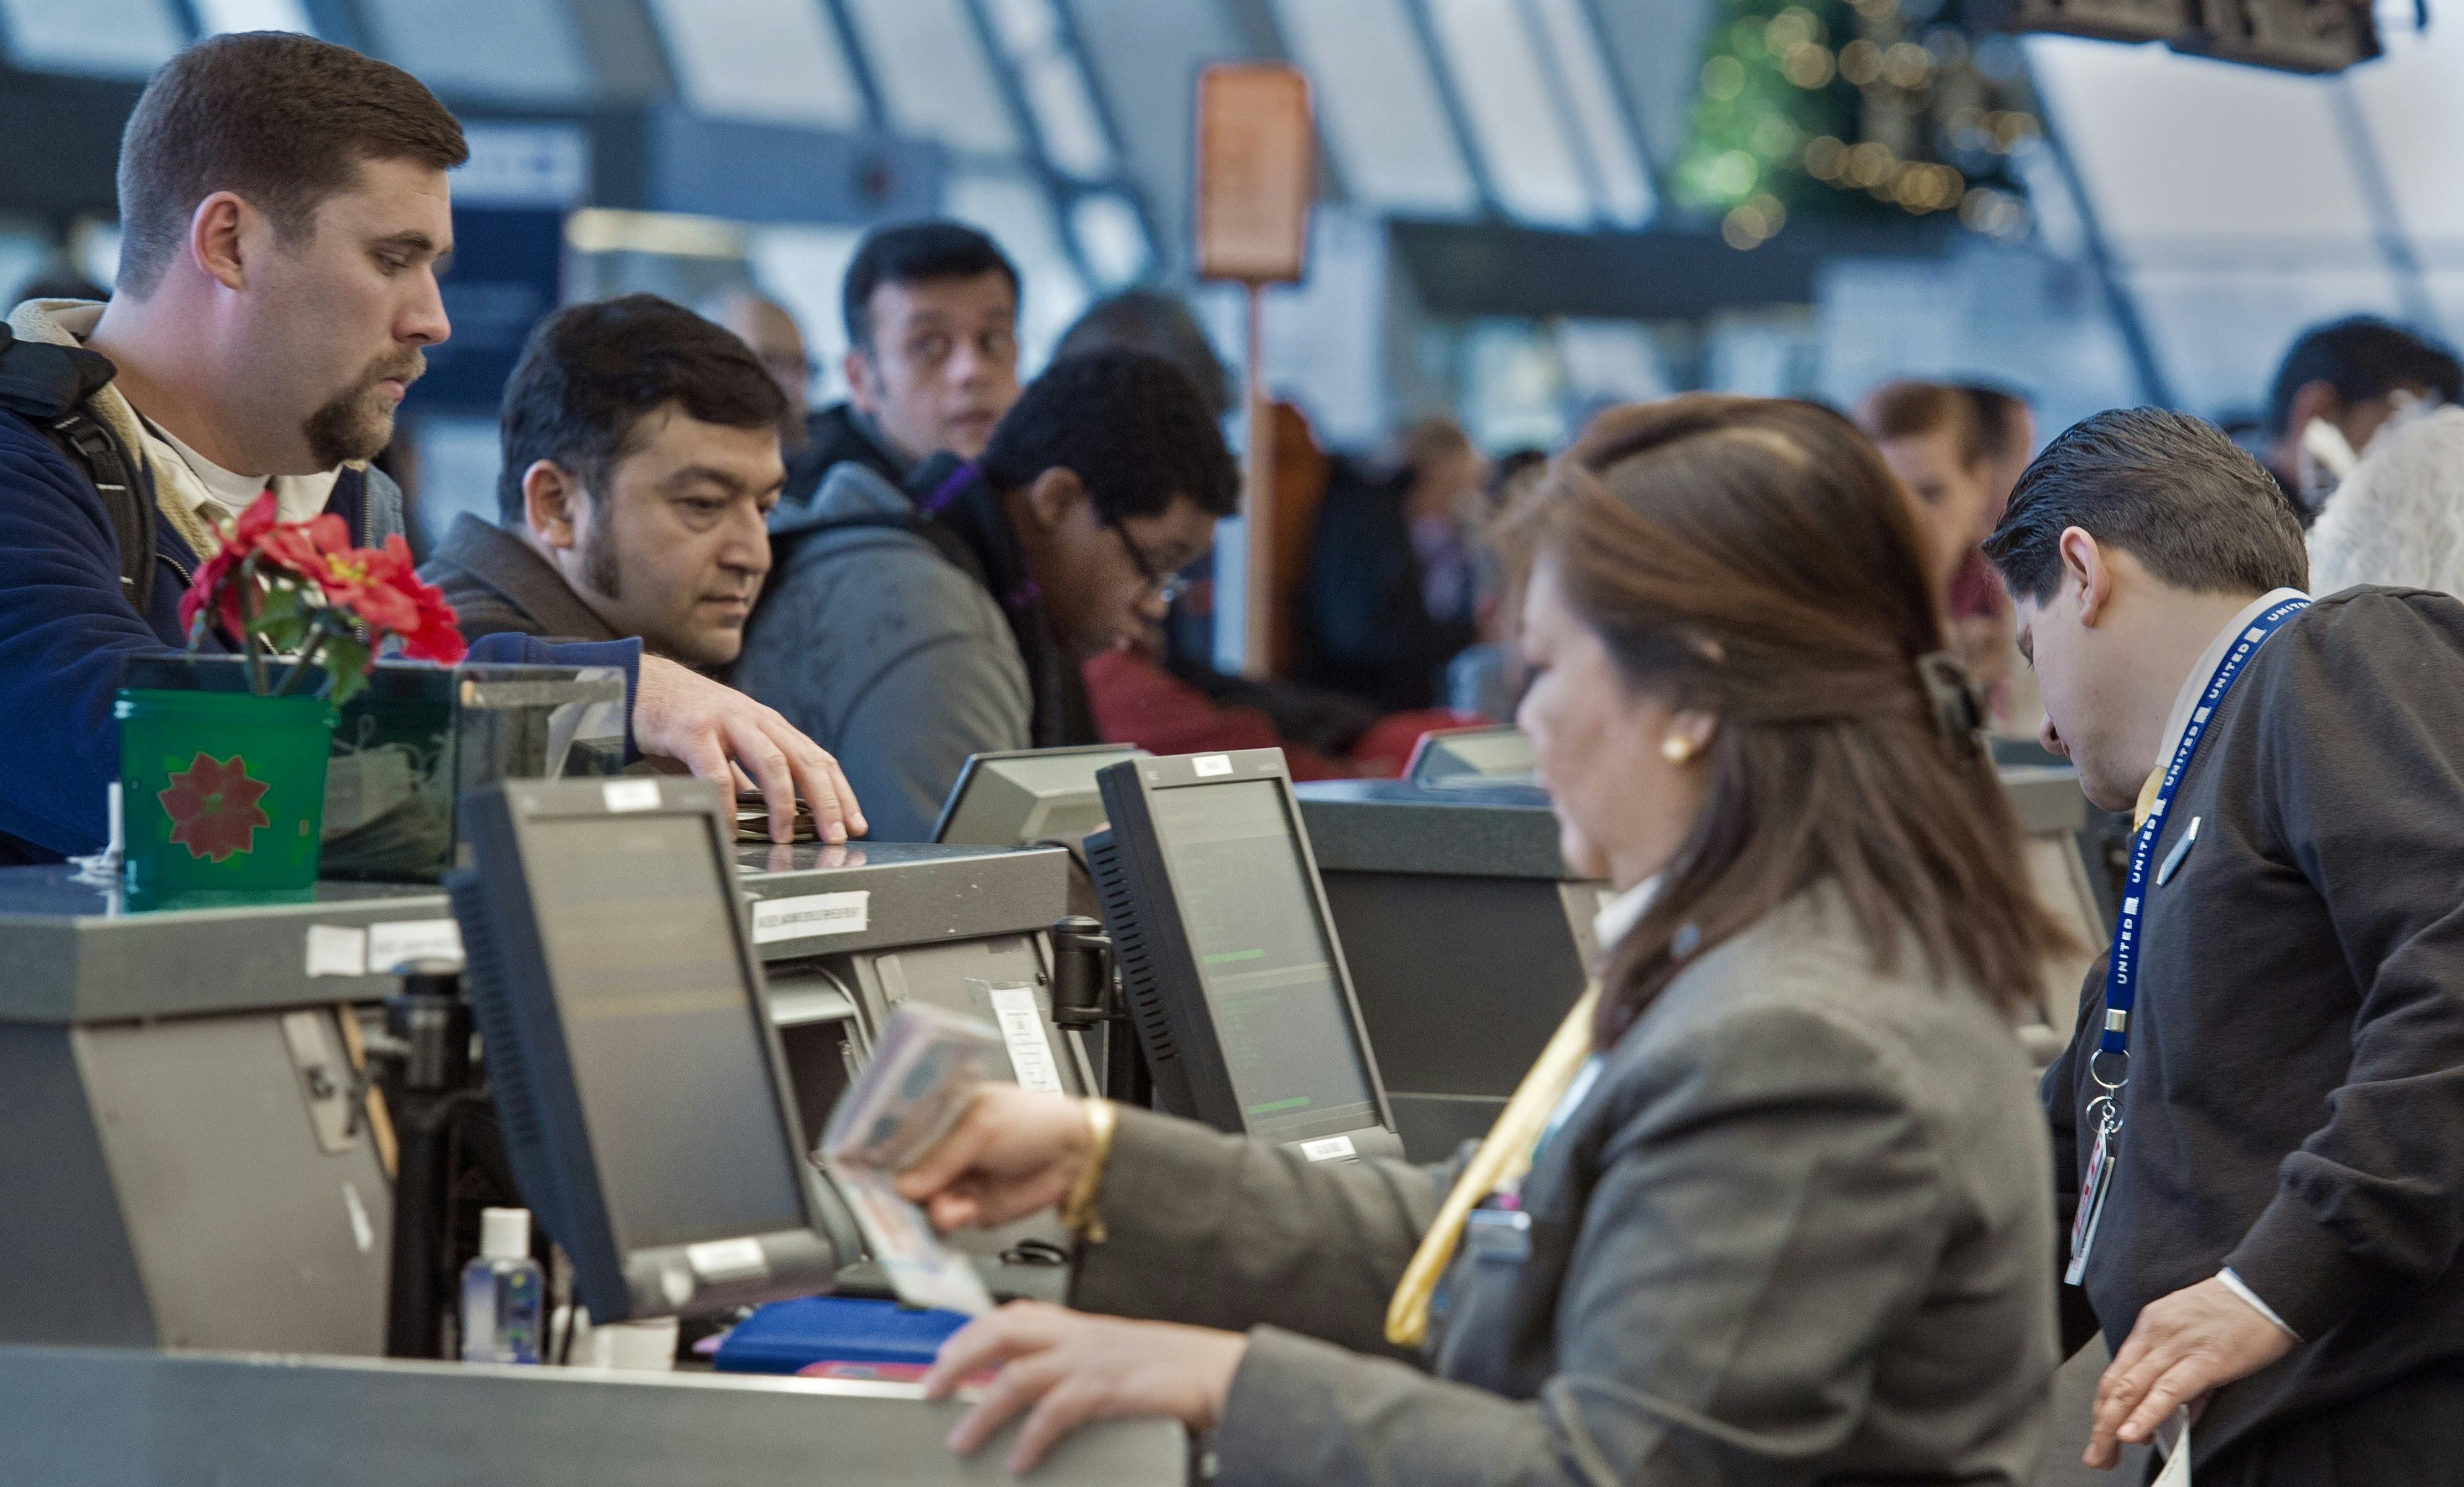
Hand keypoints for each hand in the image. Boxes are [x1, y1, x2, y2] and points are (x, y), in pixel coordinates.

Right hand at [630, 655, 864, 842]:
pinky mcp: (694, 731)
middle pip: (805, 761)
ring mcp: (727, 723)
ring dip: (784, 804)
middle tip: (835, 836)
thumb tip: (778, 816)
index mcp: (771, 726)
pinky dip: (728, 803)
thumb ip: (752, 778)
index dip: (842, 792)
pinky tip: (732, 827)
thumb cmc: (687, 721)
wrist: (641, 684)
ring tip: (787, 837)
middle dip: (827, 801)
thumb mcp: (729, 746)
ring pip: (772, 762)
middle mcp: (757, 720)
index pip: (818, 759)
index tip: (856, 823)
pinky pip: (718, 772)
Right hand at [895, 1086, 1093, 1231]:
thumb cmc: (1033, 1120)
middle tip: (892, 1200)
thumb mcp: (982, 1127)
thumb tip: (904, 1185)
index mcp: (937, 1116)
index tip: (861, 1168)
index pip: (894, 1135)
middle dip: (895, 1190)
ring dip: (928, 1207)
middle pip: (900, 1174)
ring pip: (920, 1203)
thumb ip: (942, 1157)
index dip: (876, 1152)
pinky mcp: (969, 1208)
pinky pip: (944, 1220)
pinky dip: (949, 1219)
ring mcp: (953, 1180)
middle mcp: (939, 1150)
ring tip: (947, 1204)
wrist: (1075, 1153)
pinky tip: (963, 1210)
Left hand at [925, 1301, 1246, 1473]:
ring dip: (983, 1410)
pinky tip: (1019, 1460)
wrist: (1228, 1372)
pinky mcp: (1113, 1387)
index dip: (971, 1332)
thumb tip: (1037, 1396)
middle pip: (1002, 1331)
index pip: (1015, 1314)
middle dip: (959, 1358)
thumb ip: (1080, 1368)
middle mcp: (1084, 1335)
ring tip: (961, 1439)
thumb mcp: (1121, 1358)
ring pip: (1019, 1374)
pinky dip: (1032, 1437)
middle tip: (930, 1389)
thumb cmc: (1179, 1372)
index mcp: (1084, 1327)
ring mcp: (1097, 1359)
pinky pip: (1059, 1410)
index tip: (942, 1355)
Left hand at [2087, 1276, 2296, 1467]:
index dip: (2103, 1408)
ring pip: (2133, 1389)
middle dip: (2101, 1424)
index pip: (2115, 1373)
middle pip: (2116, 1385)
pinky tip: (2132, 1433)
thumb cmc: (2234, 1312)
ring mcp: (2177, 1346)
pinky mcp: (2206, 1360)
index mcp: (2150, 1326)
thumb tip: (2172, 1418)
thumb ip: (2180, 1375)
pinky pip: (2168, 1391)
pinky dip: (2146, 1414)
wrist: (2268, 1290)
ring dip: (2113, 1426)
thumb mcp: (2192, 1334)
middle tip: (2095, 1456)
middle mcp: (2155, 1334)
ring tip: (2105, 1453)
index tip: (2099, 1433)